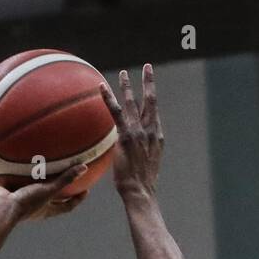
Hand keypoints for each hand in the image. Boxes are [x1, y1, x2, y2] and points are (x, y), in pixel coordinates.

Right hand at [0, 164, 89, 222]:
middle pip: (53, 199)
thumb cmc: (26, 202)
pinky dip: (23, 172)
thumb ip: (65, 179)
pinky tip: (23, 158)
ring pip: (36, 189)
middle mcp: (37, 207)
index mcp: (47, 210)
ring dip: (41, 179)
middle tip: (68, 175)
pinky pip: (20, 181)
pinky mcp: (12, 193)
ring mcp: (24, 200)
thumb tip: (84, 168)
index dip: (77, 199)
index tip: (86, 190)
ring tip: (46, 164)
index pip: (67, 207)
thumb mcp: (48, 190)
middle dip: (60, 189)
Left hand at [99, 64, 162, 198]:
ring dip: (127, 86)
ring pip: (133, 103)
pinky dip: (108, 98)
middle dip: (149, 82)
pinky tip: (101, 86)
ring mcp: (138, 132)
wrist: (140, 191)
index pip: (155, 112)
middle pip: (151, 101)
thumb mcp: (145, 164)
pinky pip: (115, 112)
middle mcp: (150, 131)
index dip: (153, 97)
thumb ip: (141, 151)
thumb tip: (130, 150)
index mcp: (157, 137)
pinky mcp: (126, 136)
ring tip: (124, 73)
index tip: (151, 86)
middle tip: (148, 67)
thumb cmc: (140, 184)